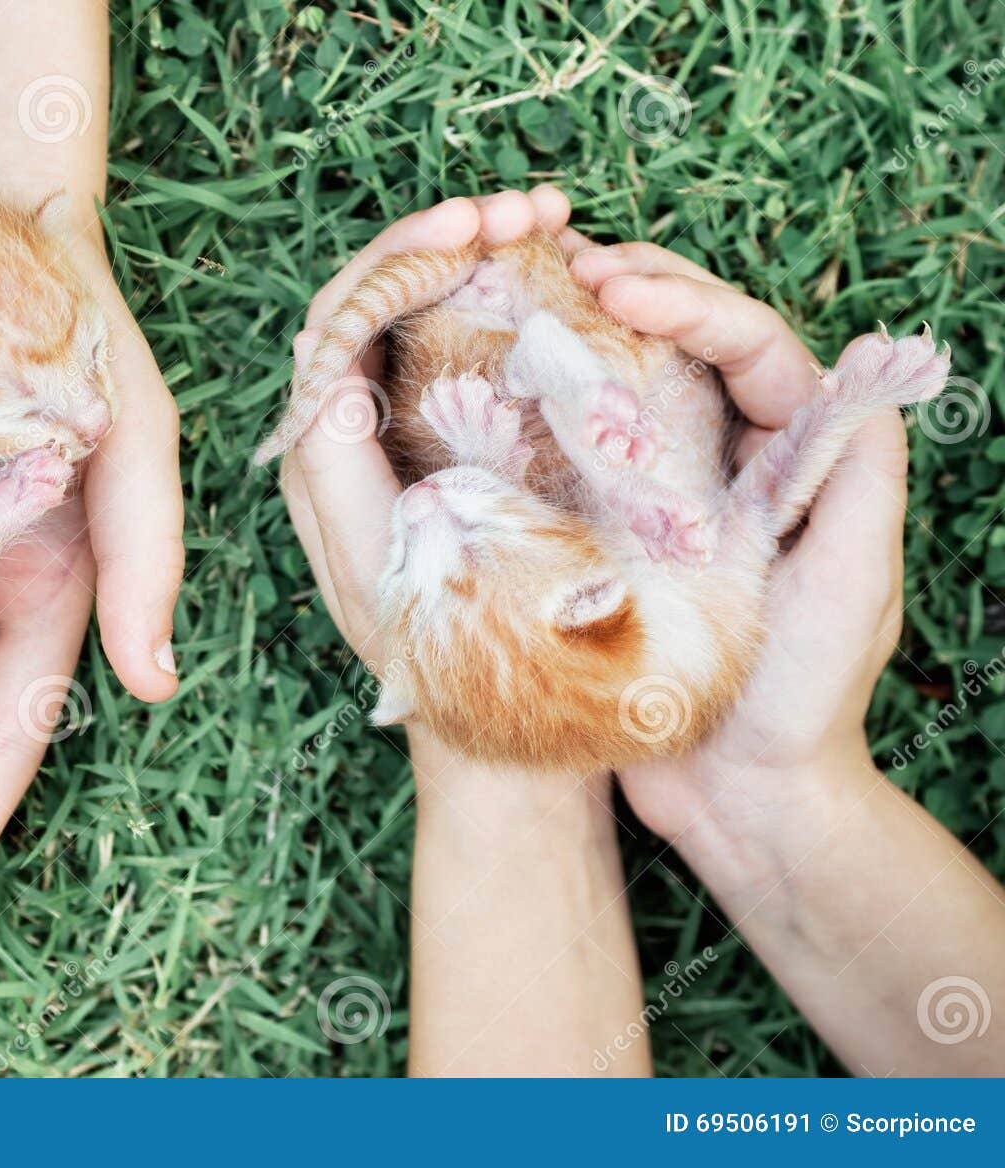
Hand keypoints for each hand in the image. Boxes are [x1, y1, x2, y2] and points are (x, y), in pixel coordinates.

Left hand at [277, 189, 572, 686]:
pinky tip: (563, 268)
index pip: (341, 319)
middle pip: (384, 298)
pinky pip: (478, 348)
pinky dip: (515, 299)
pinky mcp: (466, 439)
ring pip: (432, 312)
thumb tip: (327, 353)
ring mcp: (413, 428)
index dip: (397, 260)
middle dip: (448, 240)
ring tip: (554, 217)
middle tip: (530, 206)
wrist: (497, 715)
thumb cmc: (437, 650)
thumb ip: (334, 464)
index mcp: (322, 448)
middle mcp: (356, 426)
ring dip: (486, 254)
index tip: (469, 228)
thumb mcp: (376, 562)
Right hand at [567, 241, 908, 835]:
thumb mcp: (853, 579)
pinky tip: (502, 388)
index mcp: (803, 455)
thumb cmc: (803, 696)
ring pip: (631, 387)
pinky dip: (547, 412)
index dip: (687, 299)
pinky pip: (582, 455)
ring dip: (586, 336)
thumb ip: (861, 471)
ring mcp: (671, 497)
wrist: (745, 799)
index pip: (750, 345)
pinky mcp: (616, 538)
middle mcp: (738, 462)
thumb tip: (858, 361)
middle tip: (563, 266)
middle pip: (689, 347)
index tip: (614, 286)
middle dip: (634, 292)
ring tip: (529, 297)